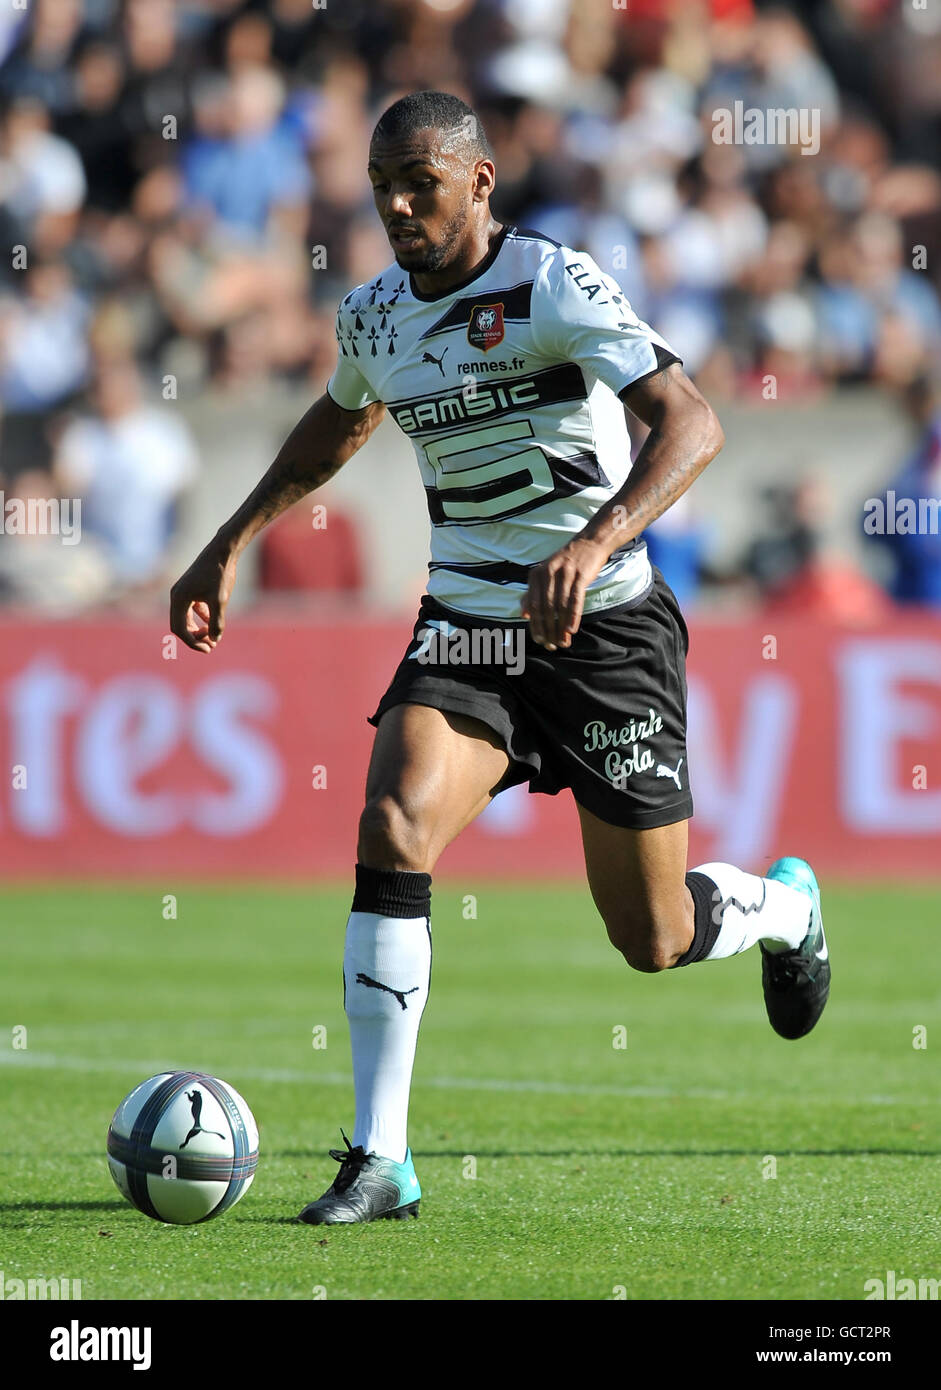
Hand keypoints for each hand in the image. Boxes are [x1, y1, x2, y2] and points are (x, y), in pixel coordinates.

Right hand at [169, 538, 238, 653]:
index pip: (180, 629)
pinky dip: (201, 618)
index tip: (209, 649)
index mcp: (179, 598)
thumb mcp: (220, 599)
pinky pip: (192, 609)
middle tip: (212, 646)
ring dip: (198, 629)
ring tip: (214, 637)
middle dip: (195, 638)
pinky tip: (213, 621)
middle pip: (181, 625)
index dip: (193, 642)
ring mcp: (183, 591)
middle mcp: (177, 595)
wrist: (223, 550)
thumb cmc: (220, 573)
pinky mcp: (192, 588)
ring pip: (186, 618)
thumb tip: (215, 639)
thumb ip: (217, 621)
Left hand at [521, 537, 608, 649]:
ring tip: (563, 642)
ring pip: (560, 607)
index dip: (535, 625)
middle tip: (552, 646)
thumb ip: (532, 593)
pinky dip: (572, 616)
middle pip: (546, 608)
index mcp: (536, 575)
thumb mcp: (545, 575)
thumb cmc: (566, 564)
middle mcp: (548, 573)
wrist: (588, 544)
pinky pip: (575, 600)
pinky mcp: (580, 575)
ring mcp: (564, 573)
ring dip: (561, 628)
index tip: (539, 641)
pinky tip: (571, 630)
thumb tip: (523, 614)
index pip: (533, 605)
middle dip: (548, 630)